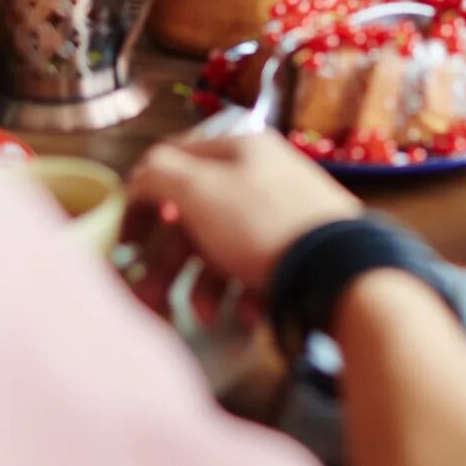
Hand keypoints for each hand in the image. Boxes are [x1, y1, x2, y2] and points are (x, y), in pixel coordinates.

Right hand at [125, 134, 360, 300]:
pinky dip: (242, 293)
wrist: (340, 271)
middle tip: (148, 296)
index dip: (142, 199)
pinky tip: (244, 315)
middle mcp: (260, 175)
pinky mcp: (297, 252)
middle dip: (168, 259)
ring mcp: (281, 214)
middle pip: (195, 213)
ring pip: (222, 246)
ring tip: (201, 317)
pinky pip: (255, 268)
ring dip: (202, 285)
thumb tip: (140, 178)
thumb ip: (158, 175)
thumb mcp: (199, 190)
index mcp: (239, 149)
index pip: (173, 162)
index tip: (125, 241)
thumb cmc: (261, 224)